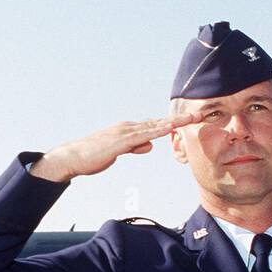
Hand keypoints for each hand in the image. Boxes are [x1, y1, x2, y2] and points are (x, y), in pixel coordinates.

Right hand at [29, 112, 202, 182]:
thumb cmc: (92, 156)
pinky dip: (157, 130)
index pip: (155, 125)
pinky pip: (143, 135)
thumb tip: (150, 145)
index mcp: (128, 130)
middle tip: (198, 114)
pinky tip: (169, 127)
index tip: (189, 121)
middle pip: (159, 122)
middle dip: (179, 119)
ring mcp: (124, 132)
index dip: (173, 123)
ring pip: (154, 125)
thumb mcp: (118, 152)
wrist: (73, 158)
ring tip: (191, 118)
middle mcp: (128, 127)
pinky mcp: (120, 141)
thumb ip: (134, 147)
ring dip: (173, 121)